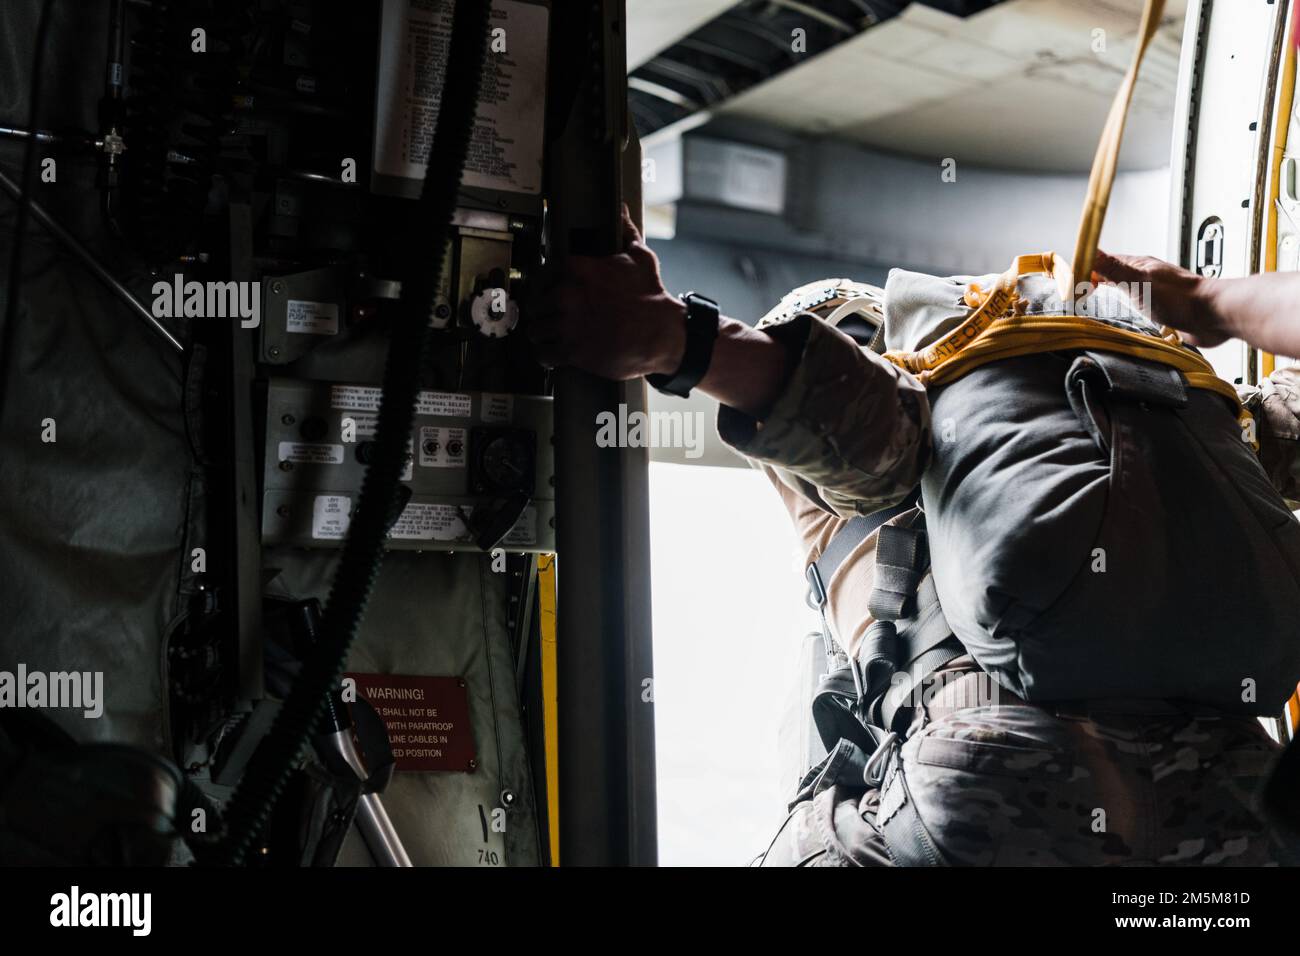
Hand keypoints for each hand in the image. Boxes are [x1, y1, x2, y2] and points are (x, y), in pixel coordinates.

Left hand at [529, 205, 685, 379]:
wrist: (661, 332)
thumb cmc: (651, 297)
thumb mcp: (640, 257)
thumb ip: (626, 232)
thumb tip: (622, 213)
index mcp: (576, 269)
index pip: (541, 275)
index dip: (544, 285)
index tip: (547, 292)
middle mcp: (566, 295)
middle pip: (535, 304)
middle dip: (541, 311)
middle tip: (548, 317)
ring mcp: (567, 324)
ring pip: (535, 329)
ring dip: (541, 334)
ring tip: (549, 336)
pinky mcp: (572, 351)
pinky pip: (544, 354)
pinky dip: (546, 356)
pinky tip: (552, 355)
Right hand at [1091, 250, 1227, 346]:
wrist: (1212, 315)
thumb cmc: (1181, 298)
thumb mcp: (1138, 281)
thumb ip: (1112, 268)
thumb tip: (1090, 251)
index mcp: (1140, 266)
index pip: (1105, 262)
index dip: (1087, 268)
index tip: (1072, 278)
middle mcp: (1147, 277)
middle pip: (1115, 275)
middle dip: (1097, 279)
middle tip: (1080, 289)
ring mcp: (1156, 293)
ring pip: (1128, 291)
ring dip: (1113, 293)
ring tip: (1098, 298)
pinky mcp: (1165, 311)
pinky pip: (1141, 308)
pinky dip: (1129, 310)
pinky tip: (1127, 317)